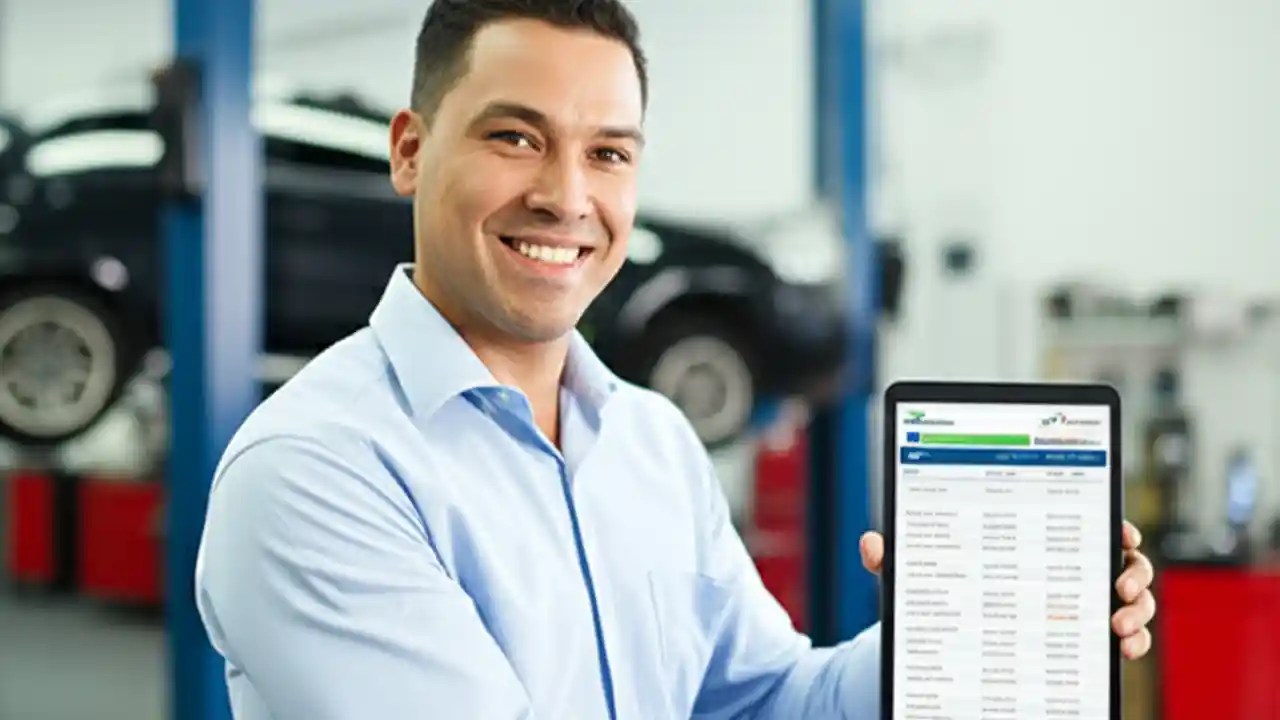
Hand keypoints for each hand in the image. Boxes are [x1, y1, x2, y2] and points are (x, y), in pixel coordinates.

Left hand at [859, 519, 1156, 659]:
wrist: (946, 639)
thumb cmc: (940, 590)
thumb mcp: (918, 573)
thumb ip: (896, 558)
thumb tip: (872, 545)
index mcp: (1035, 538)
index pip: (1087, 520)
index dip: (1113, 522)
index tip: (1119, 531)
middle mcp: (1067, 568)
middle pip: (1121, 559)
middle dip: (1133, 570)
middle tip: (1118, 585)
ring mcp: (1079, 603)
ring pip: (1131, 598)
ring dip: (1139, 609)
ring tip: (1119, 624)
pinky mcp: (1081, 637)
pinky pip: (1122, 636)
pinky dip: (1133, 641)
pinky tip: (1122, 649)